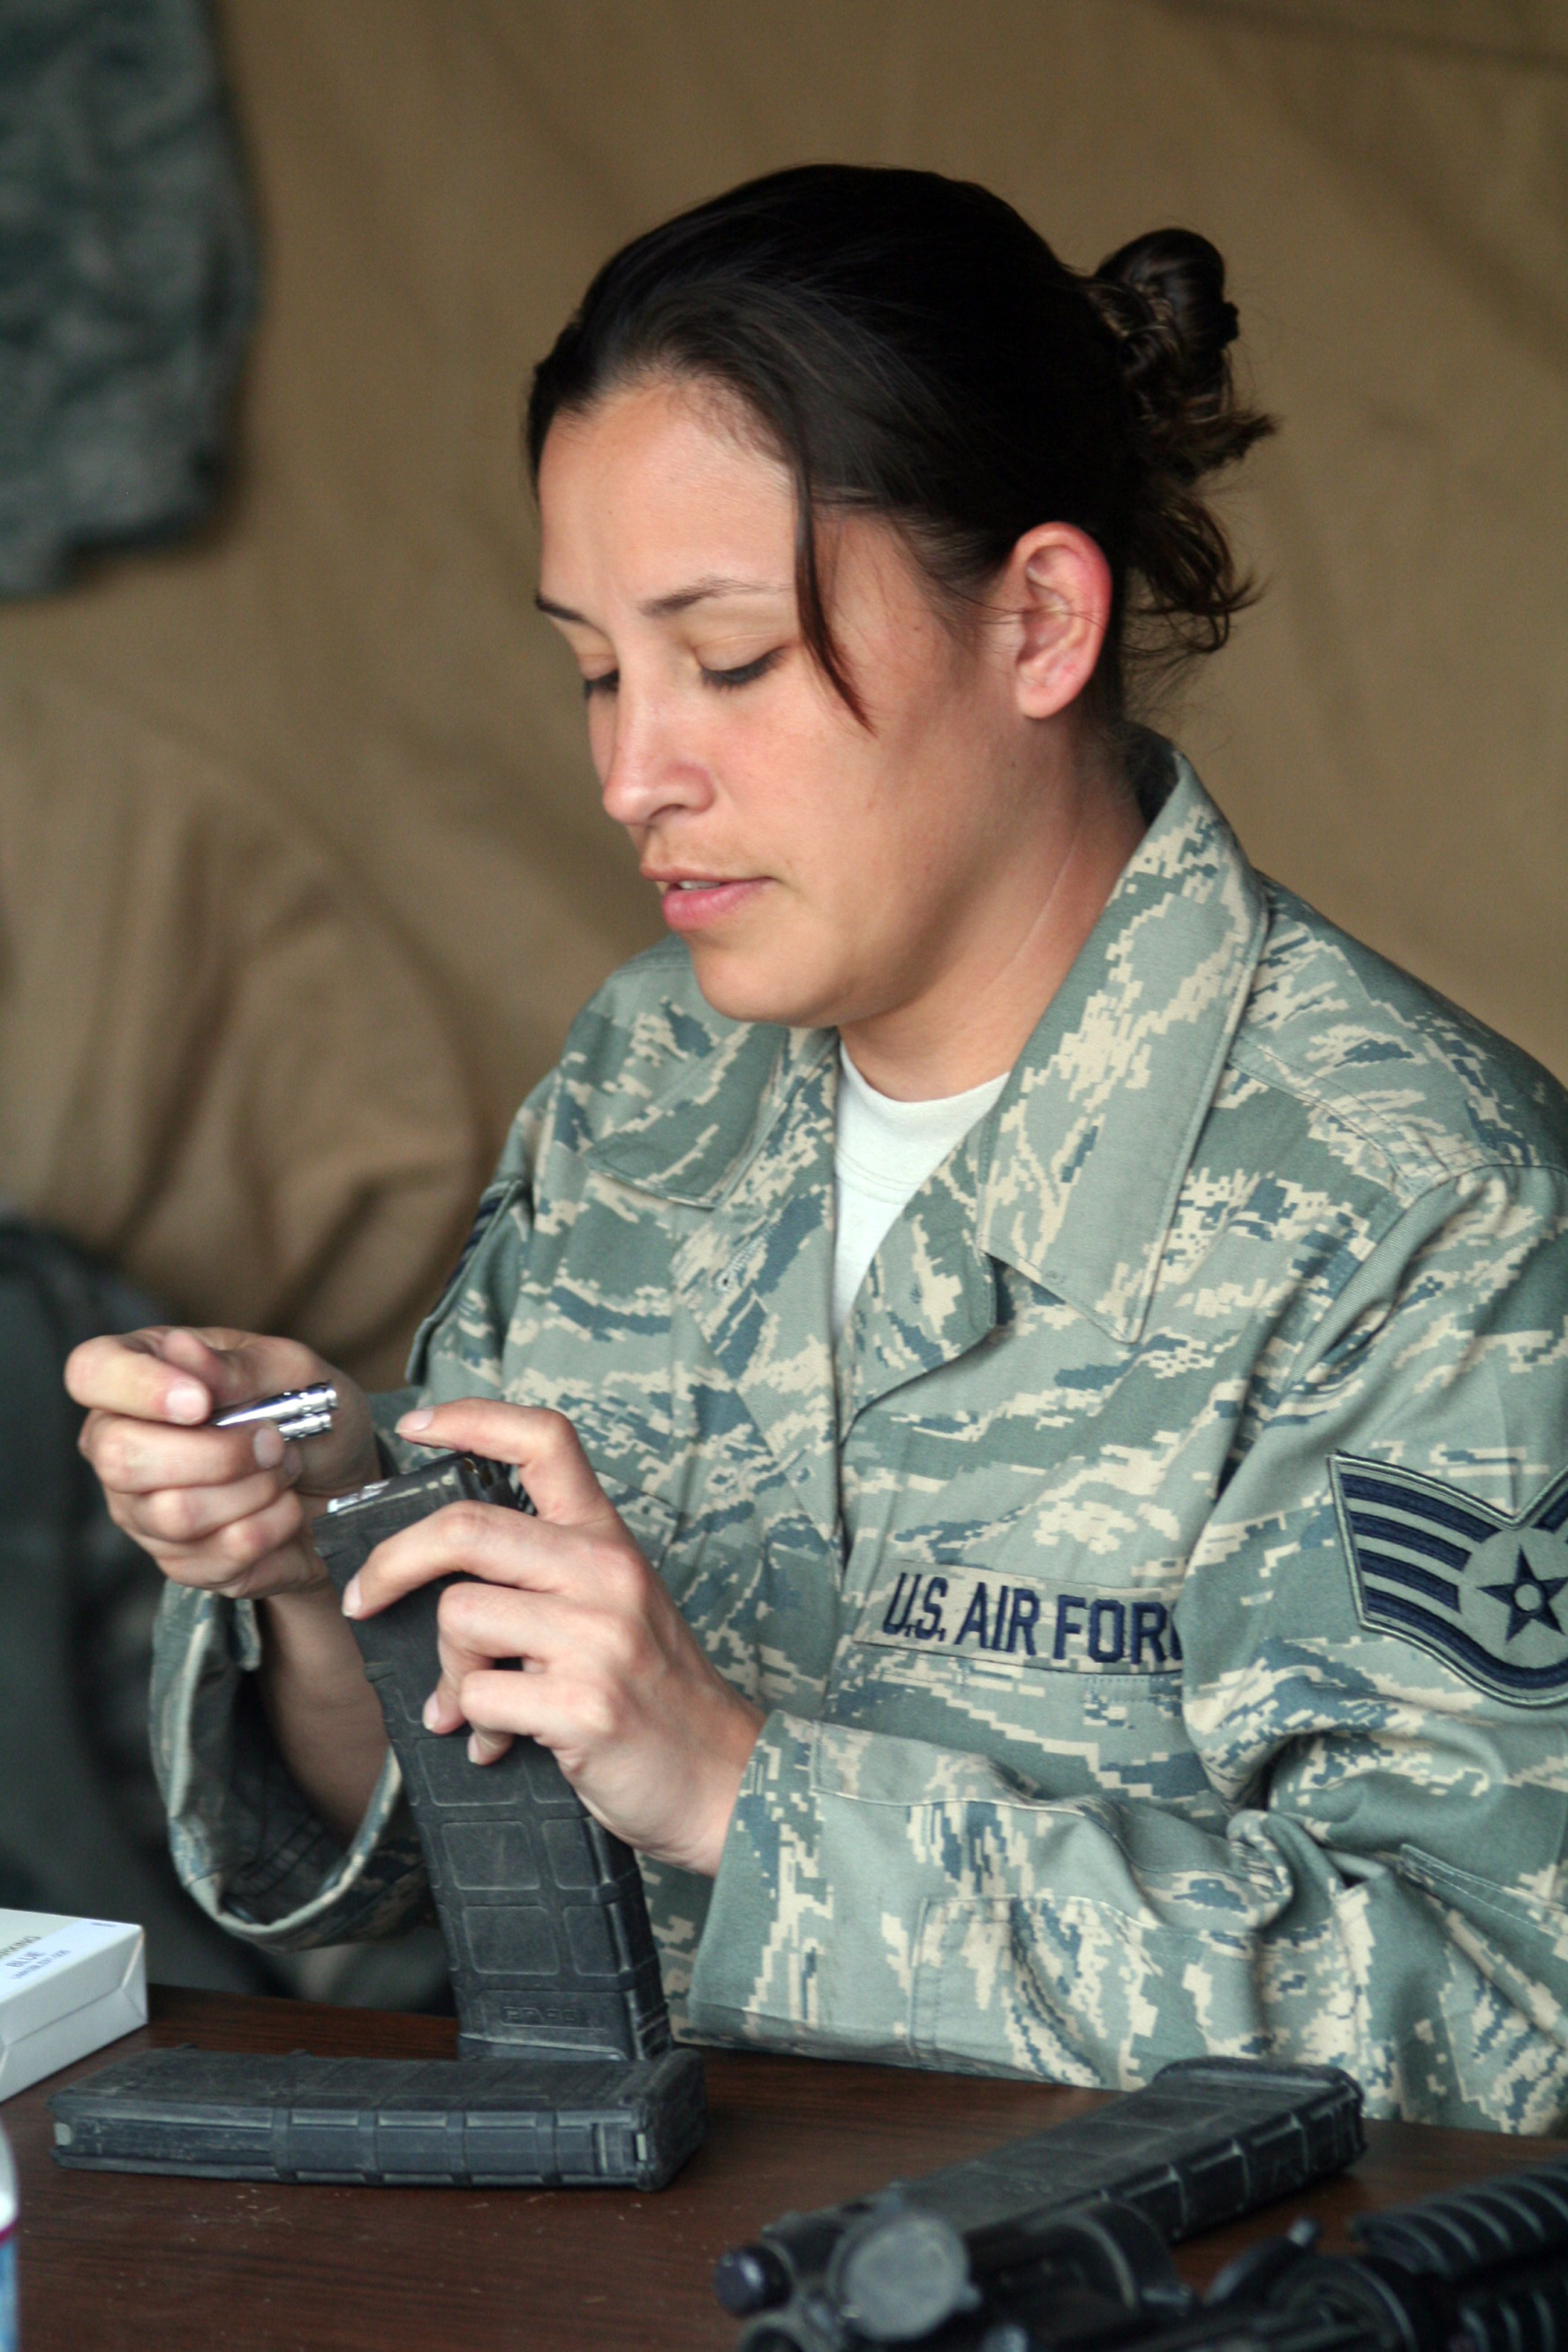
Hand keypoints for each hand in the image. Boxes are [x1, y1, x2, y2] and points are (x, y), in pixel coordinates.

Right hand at [68, 1326, 379, 1601]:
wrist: (350, 1483)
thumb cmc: (311, 1413)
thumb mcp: (292, 1371)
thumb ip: (236, 1365)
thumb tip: (180, 1349)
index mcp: (143, 1373)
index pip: (90, 1372)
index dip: (138, 1387)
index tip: (200, 1402)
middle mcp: (123, 1442)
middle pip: (120, 1457)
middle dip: (218, 1453)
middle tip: (272, 1440)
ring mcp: (143, 1509)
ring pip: (174, 1513)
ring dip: (255, 1490)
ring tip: (285, 1470)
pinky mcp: (178, 1561)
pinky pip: (216, 1555)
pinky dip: (272, 1527)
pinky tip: (286, 1508)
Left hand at [343, 1399, 764, 1876]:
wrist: (723, 1776)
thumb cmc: (658, 1694)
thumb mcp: (618, 1605)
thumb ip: (546, 1574)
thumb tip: (438, 1572)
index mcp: (608, 1540)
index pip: (544, 1440)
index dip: (472, 1418)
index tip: (421, 1424)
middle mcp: (604, 1574)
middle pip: (465, 1527)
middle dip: (391, 1562)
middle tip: (366, 1597)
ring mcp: (597, 1637)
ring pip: (459, 1618)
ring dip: (446, 1672)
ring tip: (468, 1706)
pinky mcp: (583, 1704)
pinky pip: (477, 1697)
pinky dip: (473, 1727)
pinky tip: (497, 1744)